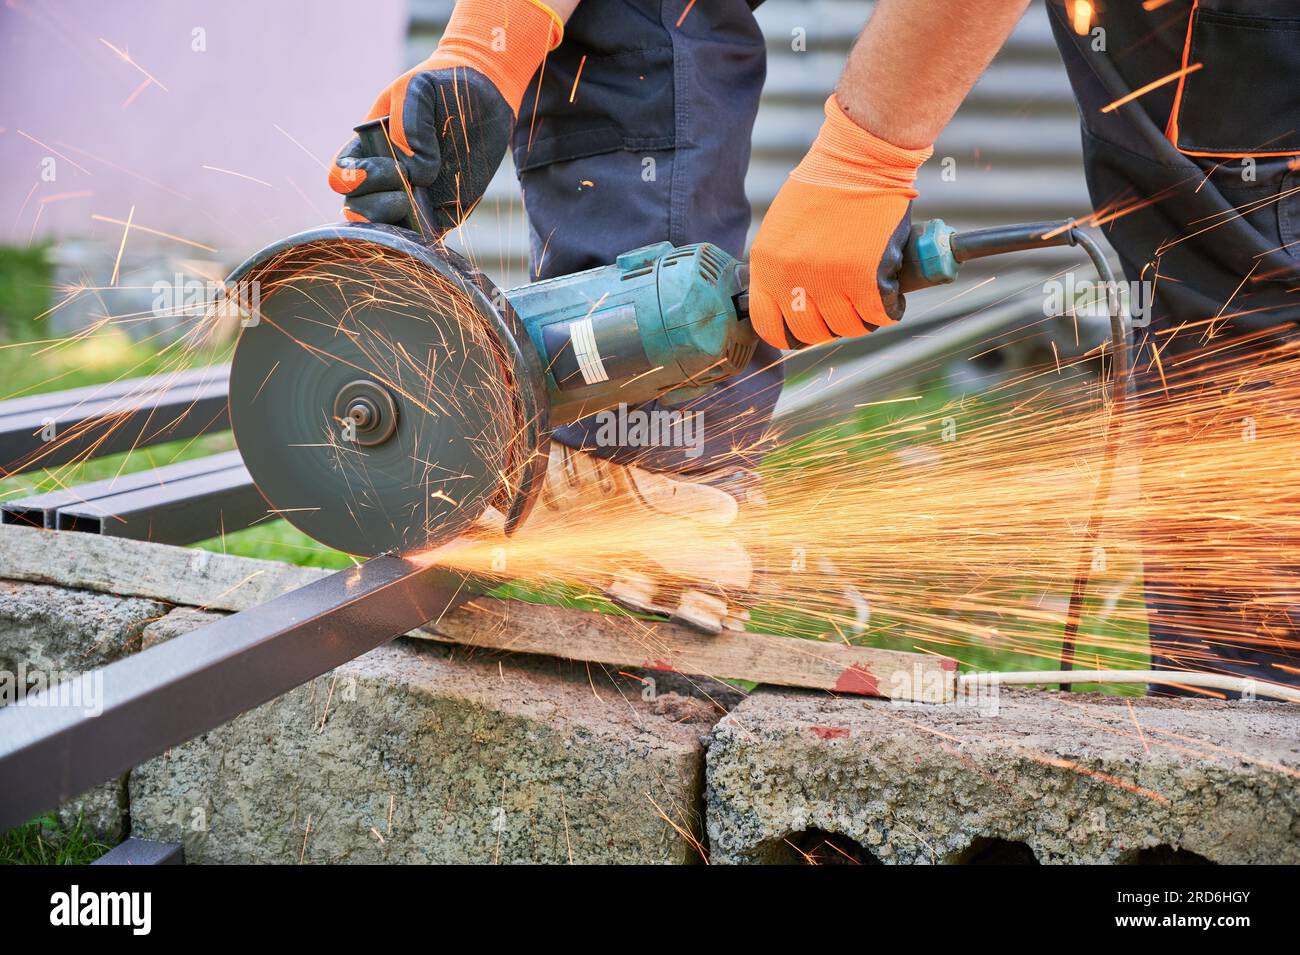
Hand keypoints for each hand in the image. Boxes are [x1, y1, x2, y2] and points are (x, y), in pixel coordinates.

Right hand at [328, 0, 562, 231]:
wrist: (485, 94)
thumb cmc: (443, 86)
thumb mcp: (417, 90)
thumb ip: (407, 127)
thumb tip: (417, 172)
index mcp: (369, 150)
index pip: (341, 177)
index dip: (347, 180)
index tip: (369, 172)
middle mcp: (386, 179)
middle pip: (357, 210)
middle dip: (373, 205)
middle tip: (405, 185)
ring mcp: (412, 199)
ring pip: (387, 231)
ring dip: (394, 224)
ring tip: (415, 202)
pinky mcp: (441, 214)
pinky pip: (422, 240)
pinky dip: (421, 239)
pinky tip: (429, 221)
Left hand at [748, 95, 931, 347]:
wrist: (860, 158)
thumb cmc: (824, 188)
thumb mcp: (783, 228)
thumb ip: (781, 266)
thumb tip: (792, 304)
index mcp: (767, 265)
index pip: (768, 326)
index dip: (790, 334)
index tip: (806, 329)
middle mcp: (792, 277)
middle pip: (811, 333)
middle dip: (830, 328)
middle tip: (846, 310)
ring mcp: (829, 280)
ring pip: (848, 328)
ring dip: (862, 319)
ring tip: (870, 298)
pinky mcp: (866, 277)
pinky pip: (879, 315)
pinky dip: (889, 308)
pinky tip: (890, 295)